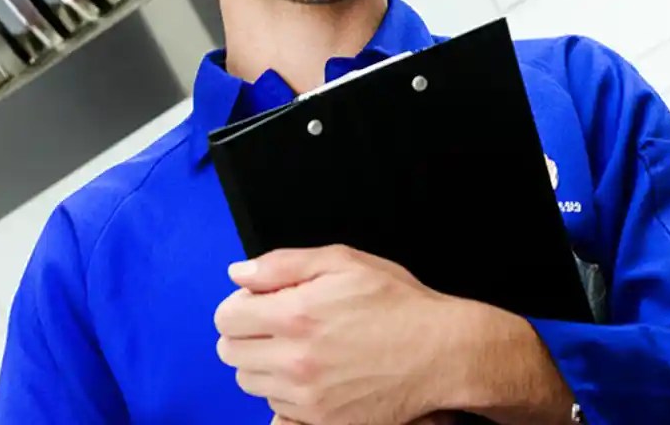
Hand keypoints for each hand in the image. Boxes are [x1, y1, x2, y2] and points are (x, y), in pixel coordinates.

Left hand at [216, 245, 467, 424]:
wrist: (443, 353)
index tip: (259, 302)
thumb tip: (238, 274)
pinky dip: (285, 391)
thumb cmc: (398, 304)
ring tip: (298, 348)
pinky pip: (276, 408)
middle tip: (277, 324)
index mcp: (295, 315)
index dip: (240, 304)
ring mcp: (307, 396)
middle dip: (247, 334)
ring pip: (251, 382)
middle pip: (230, 352)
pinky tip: (311, 374)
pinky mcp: (322, 421)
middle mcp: (295, 359)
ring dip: (263, 363)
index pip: (226, 317)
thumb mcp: (342, 262)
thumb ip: (281, 265)